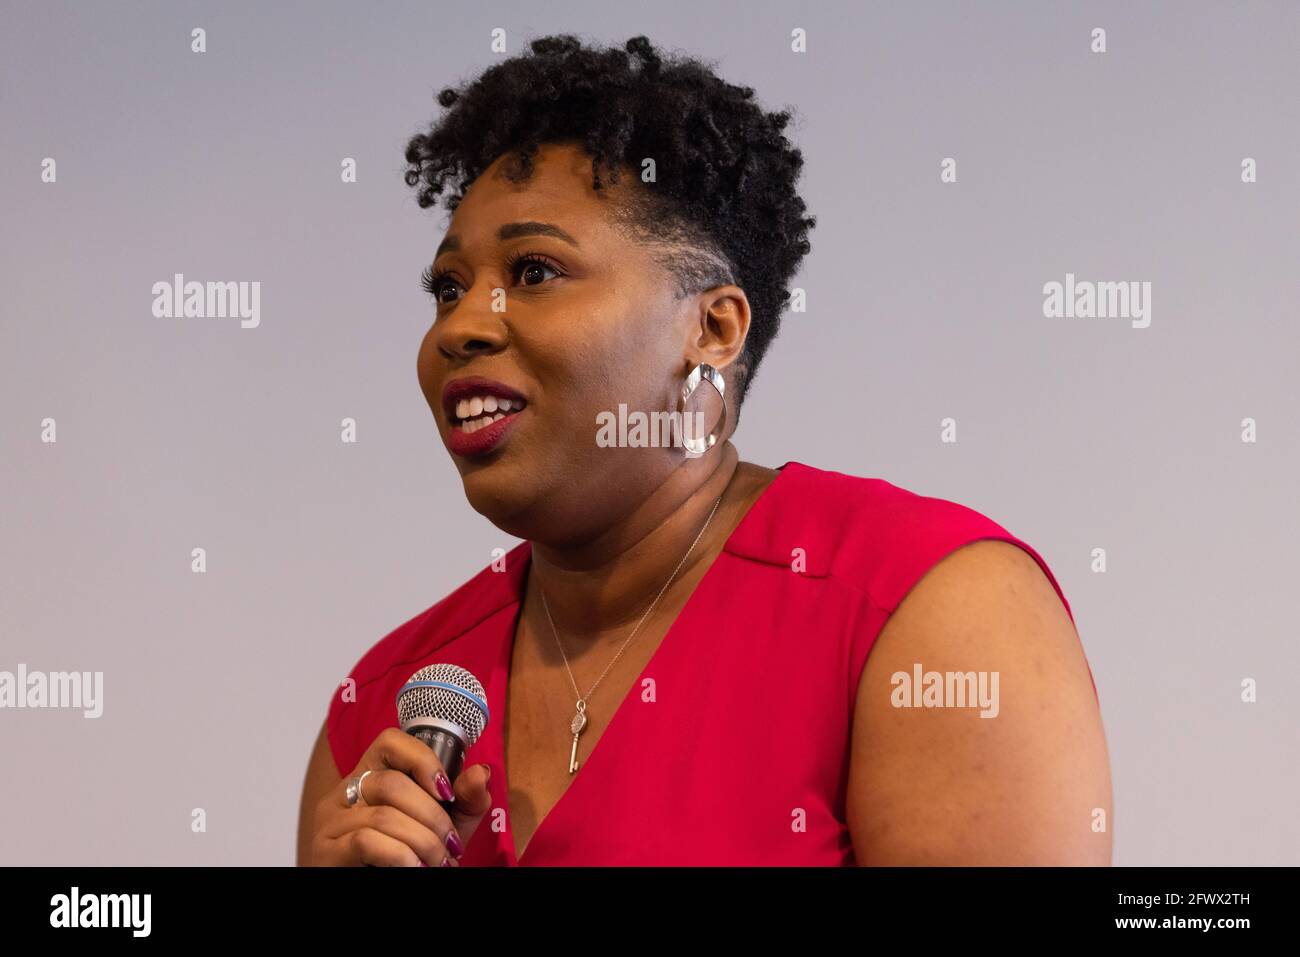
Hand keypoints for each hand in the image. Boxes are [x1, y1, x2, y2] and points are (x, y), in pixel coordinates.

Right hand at [308, 727, 492, 865]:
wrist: (382, 892)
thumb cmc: (414, 859)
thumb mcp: (446, 827)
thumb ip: (466, 800)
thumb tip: (482, 772)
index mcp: (372, 775)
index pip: (390, 742)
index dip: (422, 760)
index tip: (447, 793)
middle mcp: (345, 792)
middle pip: (391, 783)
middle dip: (432, 816)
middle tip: (450, 845)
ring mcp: (331, 821)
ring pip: (383, 816)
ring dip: (423, 842)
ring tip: (438, 863)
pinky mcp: (326, 851)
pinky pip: (366, 841)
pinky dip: (400, 856)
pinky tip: (414, 868)